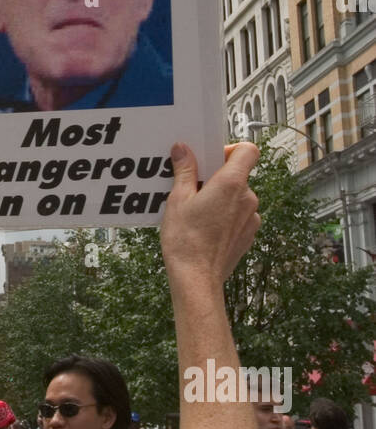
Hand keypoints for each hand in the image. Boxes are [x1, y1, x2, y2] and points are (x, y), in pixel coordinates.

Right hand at [160, 142, 259, 288]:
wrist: (197, 278)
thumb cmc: (187, 242)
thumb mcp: (178, 199)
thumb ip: (184, 170)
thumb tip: (183, 150)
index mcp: (231, 184)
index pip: (247, 150)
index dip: (230, 149)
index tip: (212, 158)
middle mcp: (247, 198)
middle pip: (239, 174)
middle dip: (217, 177)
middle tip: (193, 187)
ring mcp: (251, 218)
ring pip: (238, 196)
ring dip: (220, 197)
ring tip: (196, 210)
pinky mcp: (249, 234)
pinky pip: (239, 214)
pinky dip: (225, 215)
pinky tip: (205, 226)